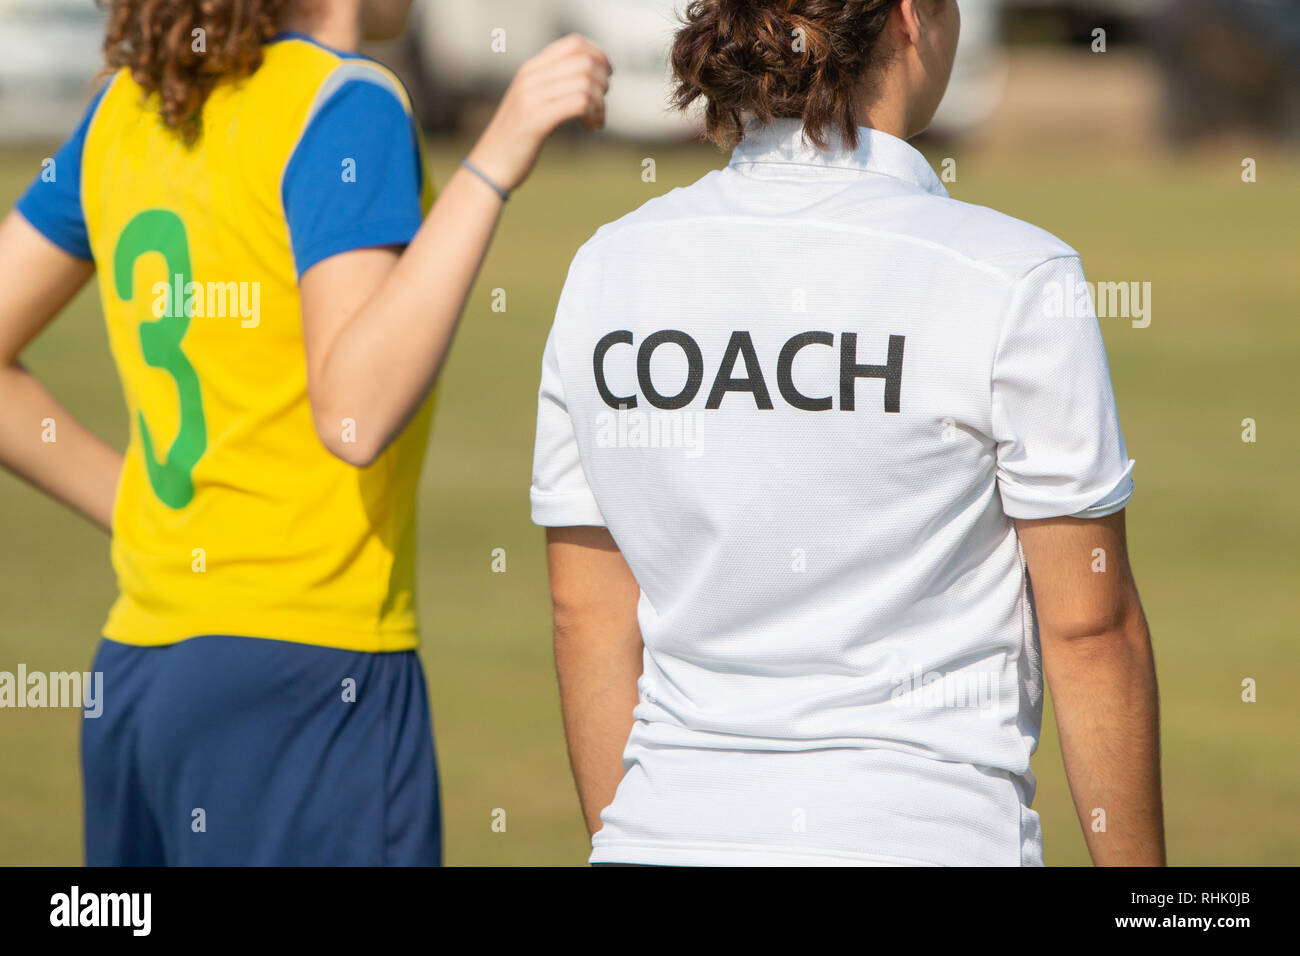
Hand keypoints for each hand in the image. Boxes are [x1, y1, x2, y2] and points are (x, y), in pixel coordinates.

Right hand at [466, 34, 611, 192]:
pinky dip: (593, 114)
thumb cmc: (516, 139)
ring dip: (600, 103)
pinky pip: (577, 103)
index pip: (573, 43)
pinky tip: (591, 127)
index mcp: (530, 69)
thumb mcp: (532, 103)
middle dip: (602, 82)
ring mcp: (530, 98)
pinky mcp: (535, 120)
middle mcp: (530, 78)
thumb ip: (552, 86)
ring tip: (596, 120)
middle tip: (600, 105)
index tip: (606, 76)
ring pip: (584, 83)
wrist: (489, 167)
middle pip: (583, 62)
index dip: (598, 55)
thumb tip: (589, 78)